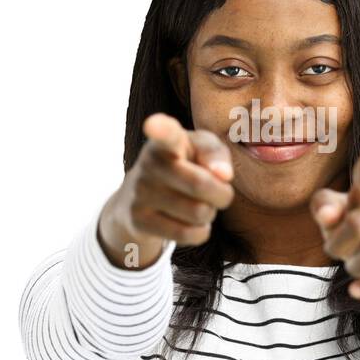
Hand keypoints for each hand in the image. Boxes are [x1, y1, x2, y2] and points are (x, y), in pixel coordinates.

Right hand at [99, 113, 234, 267]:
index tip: (153, 125)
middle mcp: (149, 163)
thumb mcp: (200, 151)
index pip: (165, 133)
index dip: (160, 128)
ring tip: (198, 205)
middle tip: (219, 192)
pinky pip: (188, 234)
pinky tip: (190, 223)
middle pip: (201, 185)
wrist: (136, 201)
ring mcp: (141, 193)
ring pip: (198, 212)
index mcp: (167, 141)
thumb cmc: (182, 167)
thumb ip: (216, 154)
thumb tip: (223, 175)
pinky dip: (200, 231)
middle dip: (222, 194)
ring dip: (209, 213)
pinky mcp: (139, 221)